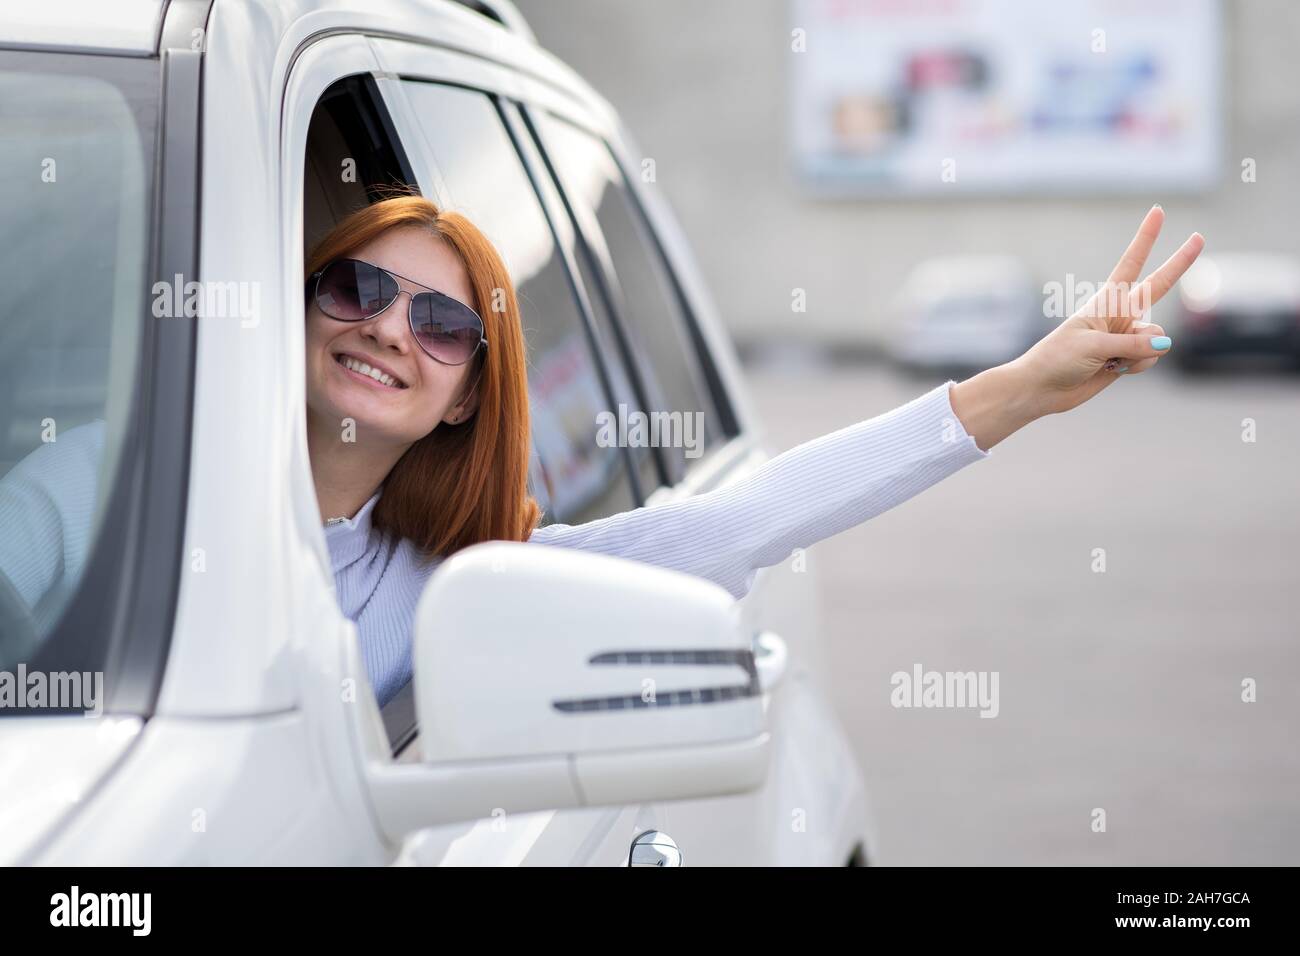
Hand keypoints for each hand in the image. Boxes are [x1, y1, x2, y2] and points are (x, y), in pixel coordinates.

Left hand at [1014, 205, 1203, 415]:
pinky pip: (1151, 357)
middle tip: (1199, 236)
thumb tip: (1166, 344)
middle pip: (1158, 285)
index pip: (1131, 263)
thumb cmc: (1058, 359)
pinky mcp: (1128, 358)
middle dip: (1178, 263)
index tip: (1158, 211)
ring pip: (1157, 338)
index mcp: (1106, 301)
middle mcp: (1119, 314)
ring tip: (1109, 361)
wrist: (1042, 389)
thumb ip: (1133, 343)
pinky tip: (1113, 371)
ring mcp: (1126, 336)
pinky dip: (1138, 366)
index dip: (1146, 238)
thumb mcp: (1094, 346)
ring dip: (1140, 352)